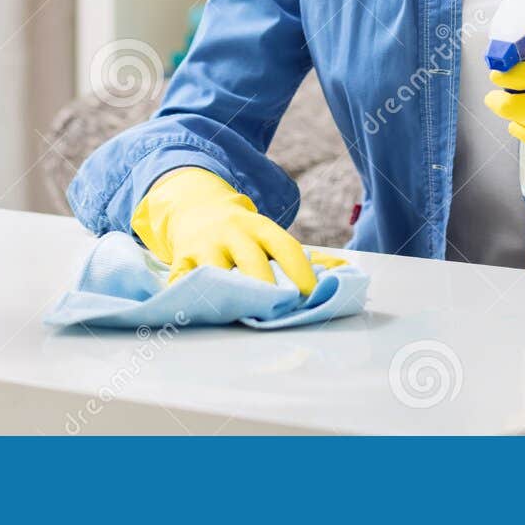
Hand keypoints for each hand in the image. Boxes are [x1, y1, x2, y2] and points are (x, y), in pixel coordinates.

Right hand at [130, 167, 339, 293]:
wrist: (194, 207)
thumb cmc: (242, 233)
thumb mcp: (269, 235)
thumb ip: (303, 257)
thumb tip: (343, 271)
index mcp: (259, 226)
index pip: (286, 246)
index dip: (301, 272)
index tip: (311, 297)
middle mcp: (232, 232)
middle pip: (252, 261)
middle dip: (266, 288)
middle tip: (279, 313)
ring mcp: (204, 245)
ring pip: (216, 271)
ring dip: (229, 294)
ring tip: (242, 316)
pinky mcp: (181, 258)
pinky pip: (182, 279)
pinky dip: (186, 295)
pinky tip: (196, 311)